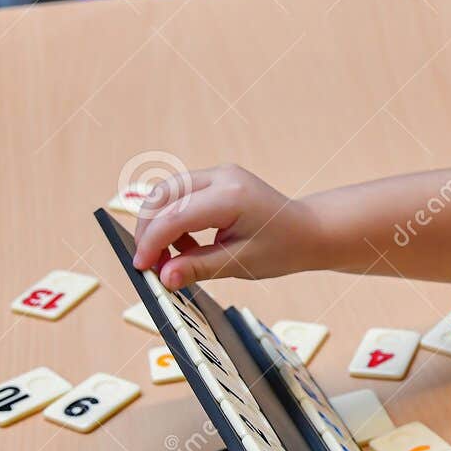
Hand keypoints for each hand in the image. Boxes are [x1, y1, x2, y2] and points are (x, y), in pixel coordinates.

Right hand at [130, 164, 321, 288]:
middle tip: (147, 263)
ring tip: (168, 258)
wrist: (309, 231)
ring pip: (167, 192)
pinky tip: (185, 245)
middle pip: (163, 195)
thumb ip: (199, 267)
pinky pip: (181, 194)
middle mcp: (222, 176)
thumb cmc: (283, 247)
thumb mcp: (241, 264)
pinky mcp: (216, 179)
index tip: (141, 267)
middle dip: (147, 229)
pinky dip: (172, 218)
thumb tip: (164, 277)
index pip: (174, 216)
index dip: (151, 243)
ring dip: (157, 223)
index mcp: (231, 196)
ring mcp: (219, 173)